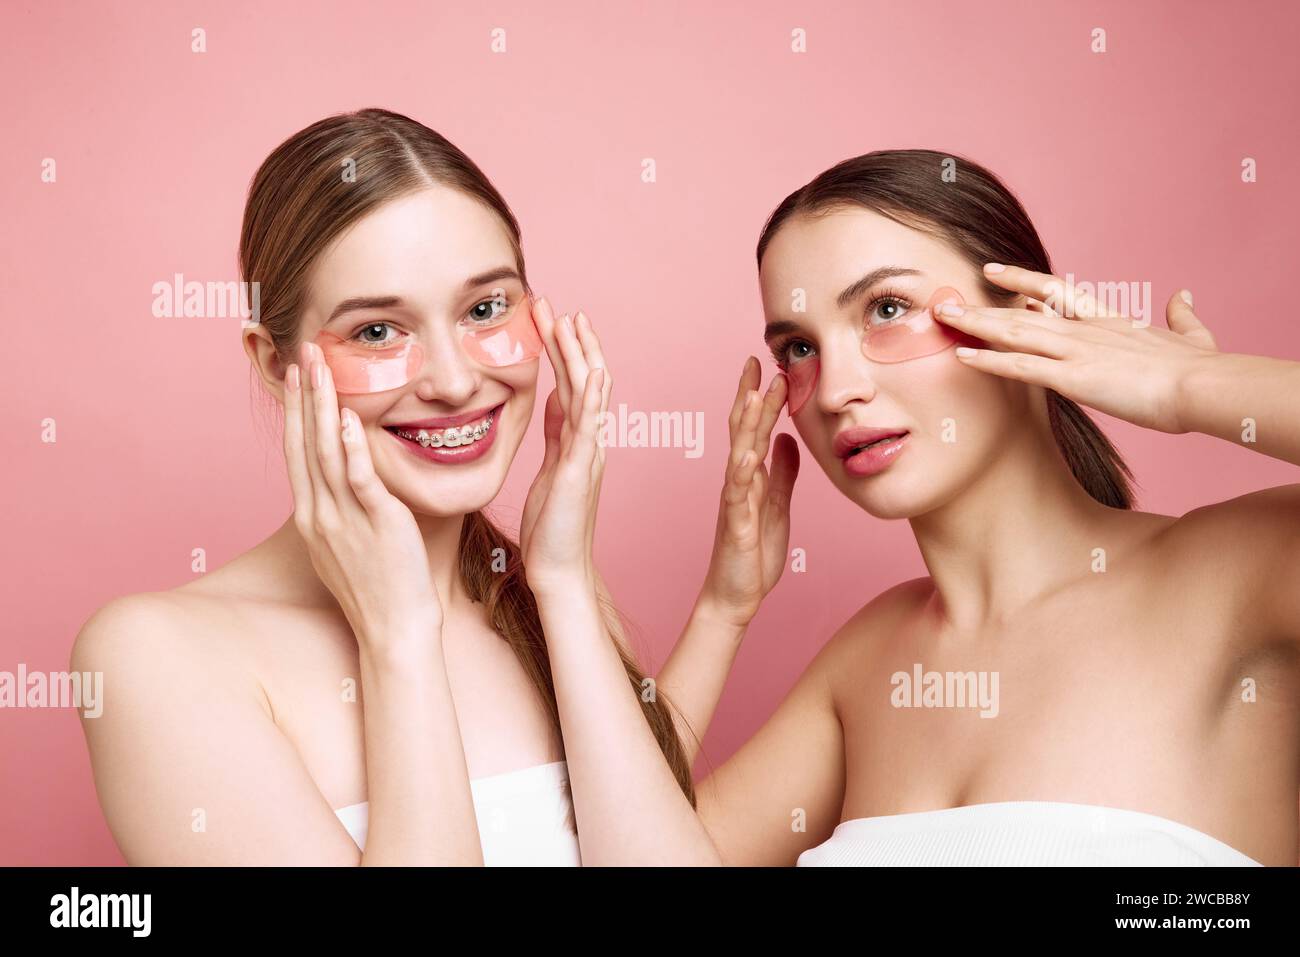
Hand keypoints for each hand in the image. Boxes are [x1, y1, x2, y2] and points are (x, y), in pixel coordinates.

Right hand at [285, 342, 442, 649]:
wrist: (394, 629)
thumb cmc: (377, 588)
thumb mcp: (345, 544)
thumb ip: (340, 509)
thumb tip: (342, 481)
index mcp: (311, 517)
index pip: (298, 452)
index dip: (296, 411)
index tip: (298, 376)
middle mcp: (319, 514)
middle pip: (304, 443)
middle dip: (304, 395)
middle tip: (304, 352)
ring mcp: (344, 519)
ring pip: (327, 453)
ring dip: (323, 406)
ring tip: (323, 367)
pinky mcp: (377, 524)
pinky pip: (360, 479)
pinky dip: (354, 447)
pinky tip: (351, 418)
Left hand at [519, 298, 610, 591]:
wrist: (558, 570)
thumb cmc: (551, 529)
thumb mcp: (549, 469)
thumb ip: (555, 434)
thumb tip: (552, 400)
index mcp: (577, 441)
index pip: (570, 386)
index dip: (562, 351)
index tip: (547, 319)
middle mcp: (589, 442)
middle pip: (584, 380)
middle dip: (570, 341)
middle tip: (556, 305)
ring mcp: (588, 454)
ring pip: (590, 394)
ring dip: (582, 356)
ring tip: (571, 321)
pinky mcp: (580, 470)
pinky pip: (590, 427)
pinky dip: (593, 398)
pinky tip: (594, 371)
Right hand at [698, 357, 799, 627]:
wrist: (737, 595)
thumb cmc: (754, 553)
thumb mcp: (778, 506)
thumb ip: (782, 473)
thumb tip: (789, 439)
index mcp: (750, 477)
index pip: (754, 429)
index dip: (762, 399)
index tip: (769, 367)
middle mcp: (738, 483)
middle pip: (743, 432)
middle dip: (750, 397)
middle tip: (757, 363)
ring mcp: (735, 501)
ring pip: (739, 454)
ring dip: (745, 425)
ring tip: (753, 394)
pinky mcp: (736, 524)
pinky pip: (738, 494)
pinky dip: (743, 472)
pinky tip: (749, 454)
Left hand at [935, 264, 1219, 433]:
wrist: (1204, 385)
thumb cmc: (1202, 368)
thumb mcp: (1193, 336)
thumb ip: (1182, 315)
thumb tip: (1182, 296)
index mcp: (1109, 321)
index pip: (1056, 292)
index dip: (1021, 281)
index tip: (994, 271)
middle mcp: (1085, 330)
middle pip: (1022, 311)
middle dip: (981, 308)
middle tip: (946, 301)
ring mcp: (1076, 351)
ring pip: (1013, 333)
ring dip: (974, 327)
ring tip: (941, 319)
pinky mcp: (1072, 377)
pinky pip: (1018, 367)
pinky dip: (988, 362)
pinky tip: (961, 358)